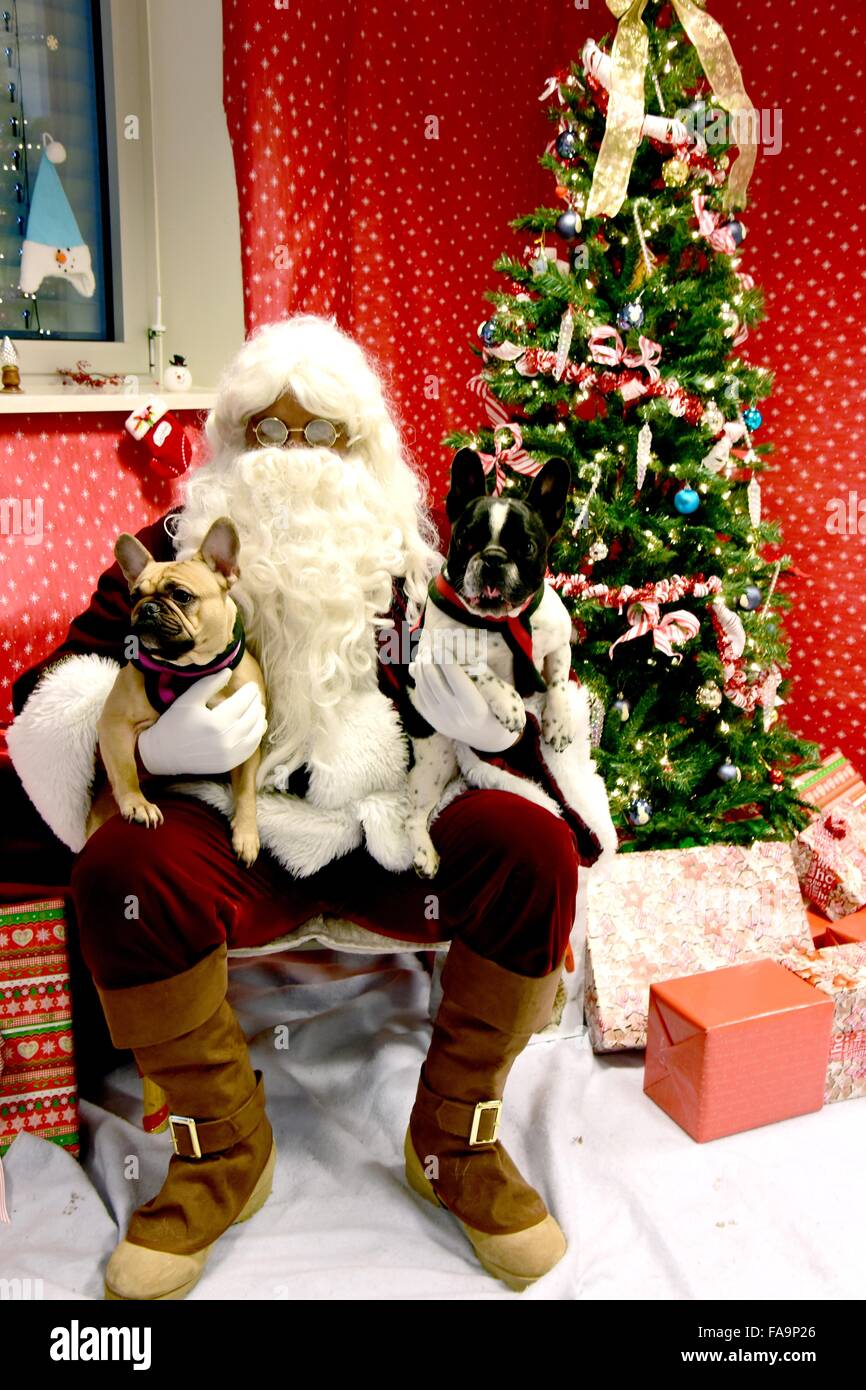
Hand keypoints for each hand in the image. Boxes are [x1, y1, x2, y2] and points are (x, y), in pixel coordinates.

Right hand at [138, 669, 266, 775]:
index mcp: (216, 722)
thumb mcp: (189, 699)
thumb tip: (229, 672)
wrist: (164, 753)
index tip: (252, 685)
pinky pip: (250, 749)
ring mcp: (228, 755)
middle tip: (255, 695)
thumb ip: (209, 684)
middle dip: (255, 703)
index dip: (249, 692)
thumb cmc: (174, 723)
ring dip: (259, 719)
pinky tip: (256, 727)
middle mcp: (225, 740)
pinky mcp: (228, 764)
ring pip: (254, 734)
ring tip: (258, 708)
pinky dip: (256, 736)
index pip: (242, 703)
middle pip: (251, 717)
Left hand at [408, 630, 521, 752]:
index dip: (446, 658)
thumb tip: (451, 649)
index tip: (441, 645)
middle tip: (429, 648)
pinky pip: (420, 698)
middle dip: (429, 660)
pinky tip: (421, 670)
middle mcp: (456, 715)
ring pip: (424, 688)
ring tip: (423, 655)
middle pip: (435, 681)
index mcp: (475, 707)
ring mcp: (442, 720)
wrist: (489, 738)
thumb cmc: (496, 706)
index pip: (455, 677)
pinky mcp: (433, 722)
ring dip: (421, 668)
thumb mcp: (495, 688)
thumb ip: (476, 669)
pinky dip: (418, 681)